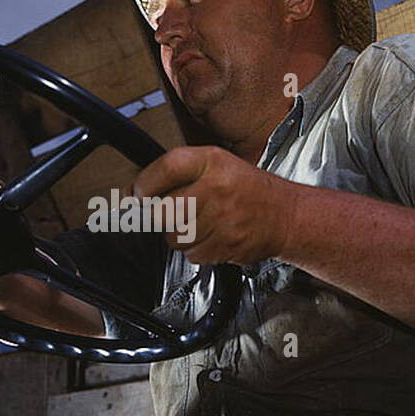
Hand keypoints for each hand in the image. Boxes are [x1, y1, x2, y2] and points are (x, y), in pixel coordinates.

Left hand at [130, 145, 296, 265]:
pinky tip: (214, 235)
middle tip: (176, 211)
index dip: (145, 185)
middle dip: (162, 215)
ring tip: (203, 221)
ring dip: (181, 233)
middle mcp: (216, 188)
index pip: (166, 168)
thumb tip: (128, 193)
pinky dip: (196, 248)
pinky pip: (191, 253)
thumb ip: (173, 174)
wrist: (285, 216)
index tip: (140, 193)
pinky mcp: (224, 246)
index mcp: (211, 161)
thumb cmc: (246, 190)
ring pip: (174, 237)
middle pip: (163, 211)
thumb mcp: (214, 165)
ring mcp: (221, 219)